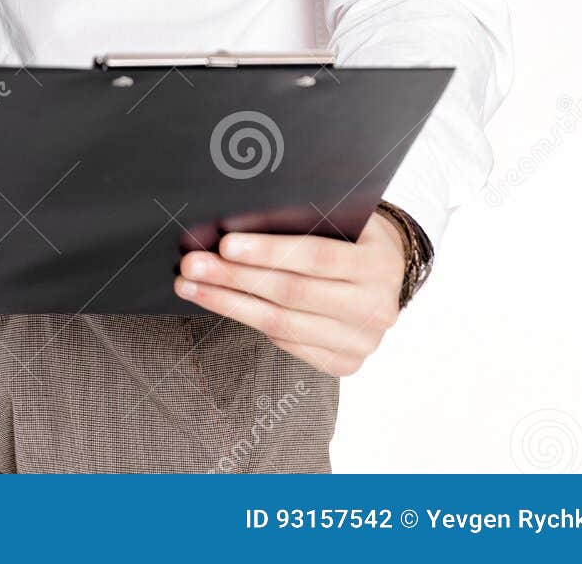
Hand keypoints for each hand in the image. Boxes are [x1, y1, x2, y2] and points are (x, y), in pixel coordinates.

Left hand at [173, 210, 405, 375]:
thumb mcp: (343, 216)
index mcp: (379, 263)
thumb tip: (240, 217)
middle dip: (235, 278)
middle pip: (291, 294)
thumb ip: (305, 219)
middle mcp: (375, 308)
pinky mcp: (346, 364)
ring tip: (192, 286)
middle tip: (192, 265)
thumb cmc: (354, 235)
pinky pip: (287, 344)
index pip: (315, 257)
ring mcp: (362, 342)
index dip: (268, 252)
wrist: (388, 273)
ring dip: (229, 304)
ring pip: (281, 325)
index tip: (225, 244)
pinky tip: (222, 304)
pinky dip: (250, 322)